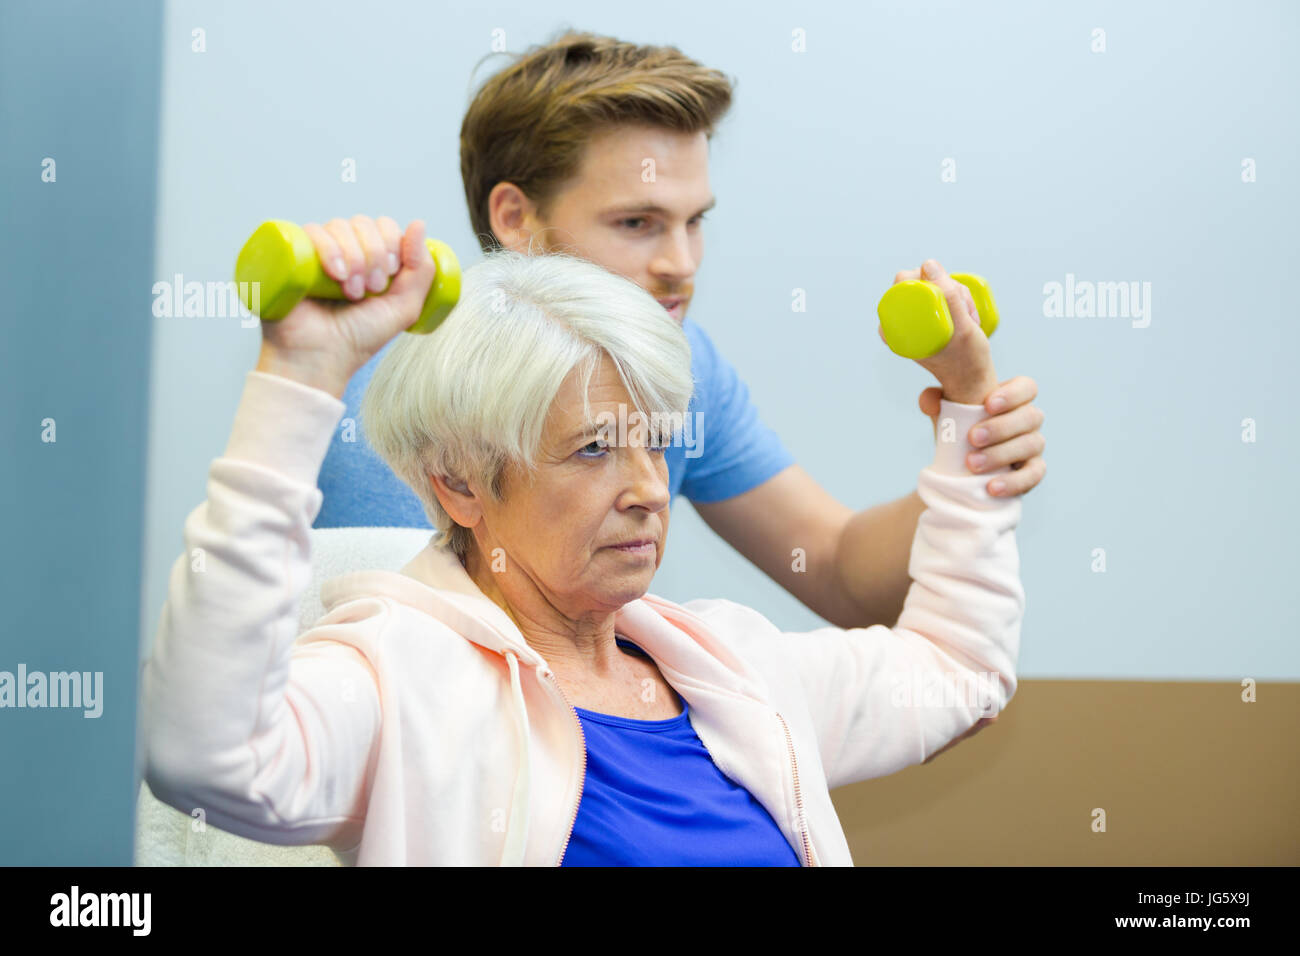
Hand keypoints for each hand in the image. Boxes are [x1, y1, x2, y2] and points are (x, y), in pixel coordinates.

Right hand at [254, 215, 438, 397]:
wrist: (321, 358)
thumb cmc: (360, 338)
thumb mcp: (404, 308)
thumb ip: (421, 270)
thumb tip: (418, 224)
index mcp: (370, 259)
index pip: (384, 226)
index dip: (391, 242)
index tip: (389, 275)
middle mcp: (344, 251)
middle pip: (363, 223)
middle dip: (374, 253)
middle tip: (372, 289)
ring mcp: (318, 252)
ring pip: (339, 225)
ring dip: (354, 256)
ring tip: (352, 291)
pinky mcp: (294, 255)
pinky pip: (311, 231)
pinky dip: (329, 248)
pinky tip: (336, 273)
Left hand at [879, 259, 996, 403]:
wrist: (973, 381)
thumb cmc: (967, 359)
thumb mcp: (962, 326)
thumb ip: (947, 295)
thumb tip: (927, 264)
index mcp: (894, 328)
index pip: (903, 281)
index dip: (932, 281)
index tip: (953, 300)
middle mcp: (902, 324)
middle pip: (921, 281)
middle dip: (949, 288)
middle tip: (966, 310)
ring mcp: (916, 322)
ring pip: (935, 287)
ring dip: (958, 296)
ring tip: (970, 319)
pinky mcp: (930, 321)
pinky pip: (943, 297)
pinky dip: (959, 301)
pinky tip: (970, 317)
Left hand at [918, 376, 1046, 496]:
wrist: (961, 467)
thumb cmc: (958, 431)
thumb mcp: (946, 415)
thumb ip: (935, 401)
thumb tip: (929, 401)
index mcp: (1014, 399)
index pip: (1027, 388)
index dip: (1013, 394)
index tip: (987, 405)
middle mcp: (1029, 419)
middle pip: (1031, 416)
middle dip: (1001, 427)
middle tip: (972, 438)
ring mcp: (1034, 445)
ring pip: (1031, 445)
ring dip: (1001, 454)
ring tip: (972, 464)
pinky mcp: (1033, 471)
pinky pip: (1034, 475)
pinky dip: (1014, 482)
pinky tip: (992, 487)